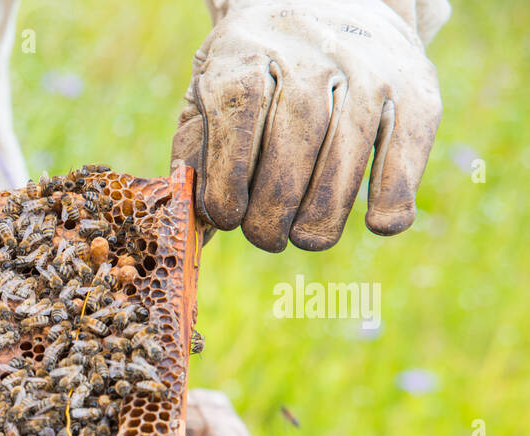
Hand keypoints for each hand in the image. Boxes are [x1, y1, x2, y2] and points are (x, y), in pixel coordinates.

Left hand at [170, 0, 442, 251]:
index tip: (226, 217)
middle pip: (296, 136)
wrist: (332, 2)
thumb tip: (195, 230)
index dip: (230, 174)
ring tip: (306, 237)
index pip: (239, 113)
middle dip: (276, 205)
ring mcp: (368, 67)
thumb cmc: (254, 71)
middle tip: (265, 237)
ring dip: (326, 209)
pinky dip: (395, 192)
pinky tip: (377, 222)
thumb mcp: (210, 91)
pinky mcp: (415, 86)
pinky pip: (406, 146)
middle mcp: (312, 54)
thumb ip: (196, 154)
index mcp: (248, 50)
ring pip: (347, 146)